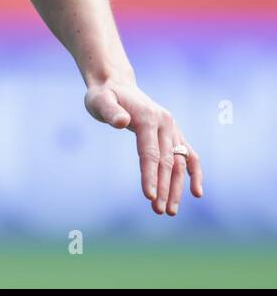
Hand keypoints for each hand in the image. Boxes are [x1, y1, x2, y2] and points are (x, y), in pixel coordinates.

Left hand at [84, 76, 203, 214]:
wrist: (116, 84)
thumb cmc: (104, 95)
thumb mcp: (99, 101)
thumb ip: (109, 111)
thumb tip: (122, 122)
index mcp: (148, 117)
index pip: (150, 153)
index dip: (150, 175)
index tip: (149, 196)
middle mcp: (166, 123)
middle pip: (167, 161)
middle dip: (164, 188)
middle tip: (159, 211)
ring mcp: (172, 128)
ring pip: (179, 162)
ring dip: (176, 187)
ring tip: (169, 211)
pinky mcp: (174, 133)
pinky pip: (188, 155)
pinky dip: (194, 173)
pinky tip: (195, 192)